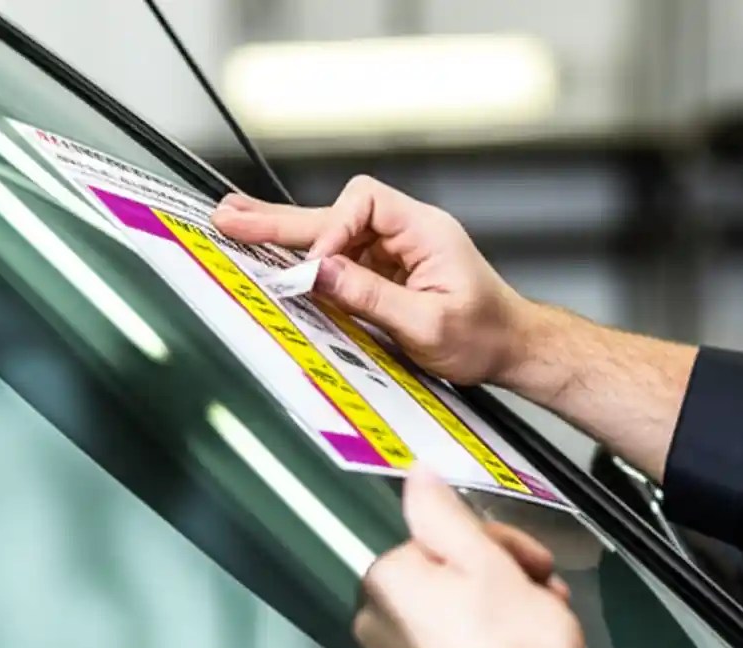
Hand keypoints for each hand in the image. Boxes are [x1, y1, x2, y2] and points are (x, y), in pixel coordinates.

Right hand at [211, 178, 533, 384]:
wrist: (511, 347)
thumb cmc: (486, 334)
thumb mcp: (428, 324)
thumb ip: (371, 298)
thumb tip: (320, 273)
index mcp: (424, 230)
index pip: (364, 204)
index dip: (332, 229)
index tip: (316, 267)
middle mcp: (407, 232)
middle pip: (335, 214)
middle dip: (282, 220)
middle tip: (230, 217)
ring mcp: (394, 251)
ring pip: (330, 233)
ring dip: (284, 233)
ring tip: (234, 223)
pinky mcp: (385, 272)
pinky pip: (338, 259)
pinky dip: (303, 257)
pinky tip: (270, 252)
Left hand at [355, 469, 588, 647]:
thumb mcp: (489, 563)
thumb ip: (445, 514)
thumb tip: (417, 473)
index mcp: (387, 580)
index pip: (446, 538)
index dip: (501, 546)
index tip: (533, 565)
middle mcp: (373, 625)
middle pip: (444, 579)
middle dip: (497, 582)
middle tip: (540, 599)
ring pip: (446, 621)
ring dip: (490, 619)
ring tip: (534, 637)